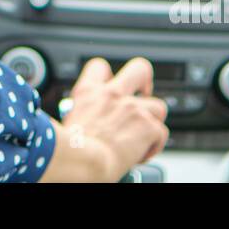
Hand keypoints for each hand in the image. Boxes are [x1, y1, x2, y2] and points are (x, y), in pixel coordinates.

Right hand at [40, 56, 168, 181]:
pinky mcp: (148, 126)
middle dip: (145, 81)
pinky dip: (153, 147)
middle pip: (140, 69)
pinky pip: (161, 134)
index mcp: (88, 92)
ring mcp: (132, 108)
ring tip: (141, 138)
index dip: (108, 76)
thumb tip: (84, 126)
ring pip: (158, 107)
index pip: (99, 67)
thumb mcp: (68, 122)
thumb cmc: (69, 149)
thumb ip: (83, 116)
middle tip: (143, 94)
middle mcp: (112, 95)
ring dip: (153, 123)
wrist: (81, 161)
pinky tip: (139, 156)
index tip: (110, 88)